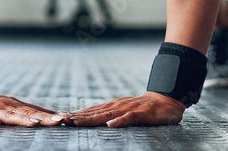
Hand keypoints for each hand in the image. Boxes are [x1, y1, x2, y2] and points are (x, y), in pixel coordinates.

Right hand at [0, 89, 62, 126]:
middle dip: (43, 117)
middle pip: (26, 112)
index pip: (35, 110)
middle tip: (59, 120)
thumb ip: (25, 112)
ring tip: (35, 123)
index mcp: (13, 105)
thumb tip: (48, 116)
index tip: (65, 118)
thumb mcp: (8, 108)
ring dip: (21, 119)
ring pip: (8, 114)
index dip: (50, 114)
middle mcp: (5, 105)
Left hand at [68, 91, 184, 126]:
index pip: (91, 111)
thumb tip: (93, 121)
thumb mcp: (123, 111)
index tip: (61, 117)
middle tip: (62, 119)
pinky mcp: (141, 113)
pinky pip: (129, 118)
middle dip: (78, 117)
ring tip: (77, 123)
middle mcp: (117, 106)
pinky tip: (110, 125)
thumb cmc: (143, 109)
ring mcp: (128, 109)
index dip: (76, 115)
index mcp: (112, 106)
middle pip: (94, 112)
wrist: (165, 101)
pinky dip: (119, 122)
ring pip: (107, 115)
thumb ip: (110, 115)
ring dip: (91, 119)